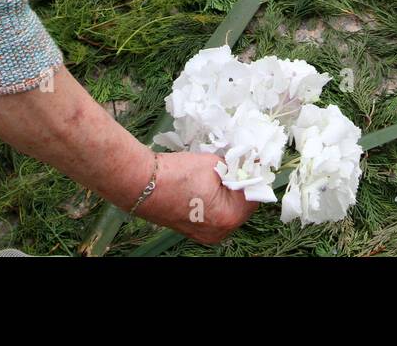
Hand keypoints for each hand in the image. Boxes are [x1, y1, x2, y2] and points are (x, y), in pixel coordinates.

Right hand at [134, 151, 258, 244]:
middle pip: (243, 206)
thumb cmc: (175, 175)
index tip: (252, 162)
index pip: (255, 196)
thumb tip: (249, 165)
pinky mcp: (194, 230)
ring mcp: (205, 234)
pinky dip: (215, 200)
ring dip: (229, 193)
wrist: (141, 184)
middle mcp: (219, 232)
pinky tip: (207, 185)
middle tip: (236, 165)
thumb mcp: (215, 164)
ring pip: (228, 210)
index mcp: (228, 217)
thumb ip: (237, 168)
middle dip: (241, 185)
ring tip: (219, 174)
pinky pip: (214, 214)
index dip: (254, 176)